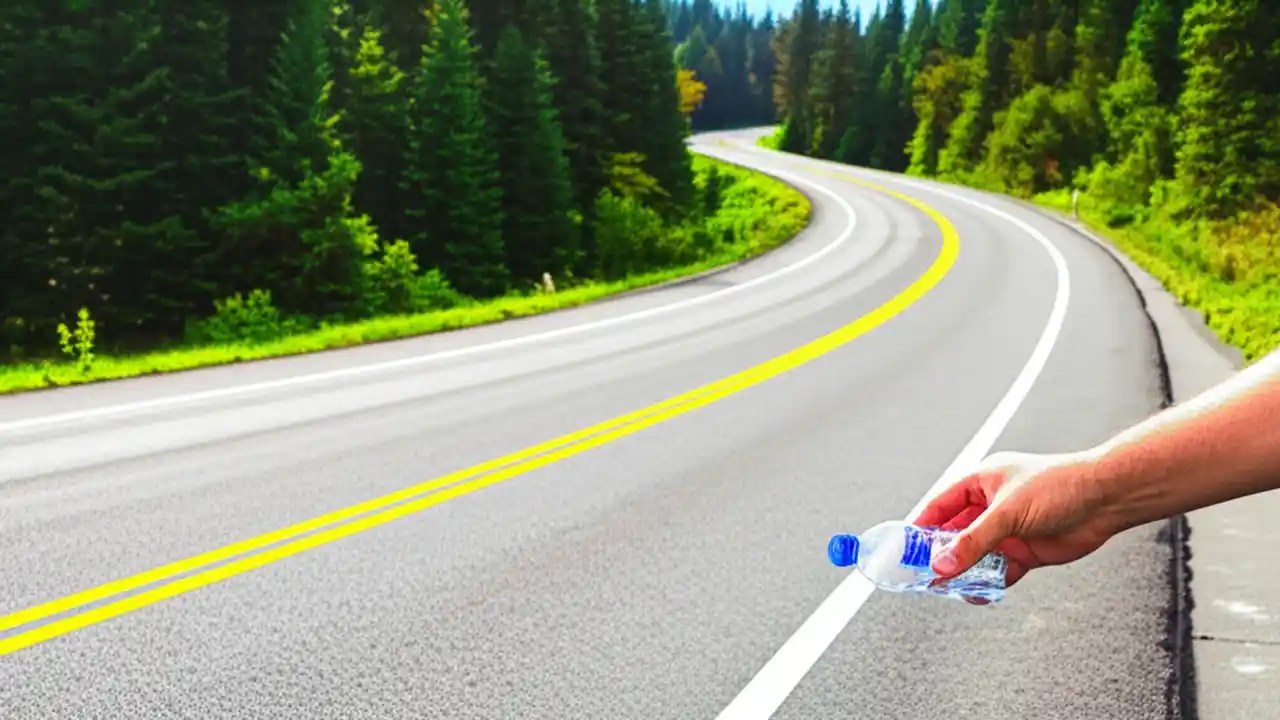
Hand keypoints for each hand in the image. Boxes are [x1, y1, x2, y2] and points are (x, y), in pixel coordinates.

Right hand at [913, 450, 1120, 595]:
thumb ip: (974, 540)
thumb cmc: (1060, 485)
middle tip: (921, 575)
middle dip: (939, 555)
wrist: (1106, 499)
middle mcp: (990, 506)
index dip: (919, 527)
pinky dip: (988, 583)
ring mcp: (1007, 530)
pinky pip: (997, 571)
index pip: (938, 506)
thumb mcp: (1008, 512)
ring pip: (974, 556)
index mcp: (980, 482)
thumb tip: (942, 563)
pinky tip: (978, 592)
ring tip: (948, 588)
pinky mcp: (1024, 551)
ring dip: (963, 571)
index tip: (903, 549)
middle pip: (953, 534)